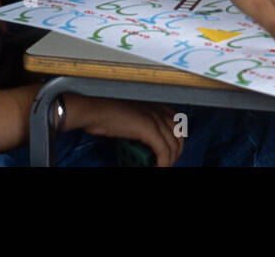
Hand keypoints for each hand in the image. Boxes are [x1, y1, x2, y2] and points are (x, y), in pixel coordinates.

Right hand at [66, 96, 184, 166]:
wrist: (95, 111)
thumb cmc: (106, 116)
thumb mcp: (131, 120)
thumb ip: (142, 128)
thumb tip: (147, 143)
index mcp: (155, 106)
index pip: (177, 124)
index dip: (177, 140)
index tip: (173, 150)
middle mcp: (158, 110)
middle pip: (179, 135)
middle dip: (176, 151)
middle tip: (168, 162)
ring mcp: (155, 119)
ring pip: (173, 145)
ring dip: (170, 160)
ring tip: (162, 167)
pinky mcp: (149, 129)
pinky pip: (163, 151)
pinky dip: (163, 163)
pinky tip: (158, 168)